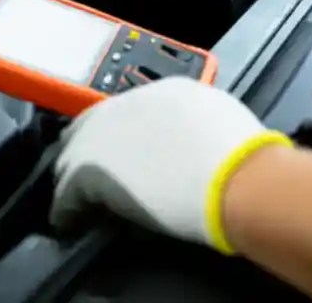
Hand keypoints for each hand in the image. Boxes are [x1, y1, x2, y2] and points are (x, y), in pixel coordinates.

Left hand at [48, 77, 292, 253]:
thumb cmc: (244, 157)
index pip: (129, 111)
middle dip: (89, 148)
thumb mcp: (223, 123)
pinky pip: (67, 191)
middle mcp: (129, 103)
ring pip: (72, 154)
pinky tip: (68, 221)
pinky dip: (67, 208)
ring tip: (76, 201)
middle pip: (91, 125)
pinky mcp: (89, 168)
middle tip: (94, 175)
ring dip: (74, 176)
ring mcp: (104, 134)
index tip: (127, 153)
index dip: (124, 134)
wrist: (237, 178)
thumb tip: (195, 145)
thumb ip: (199, 127)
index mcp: (168, 91)